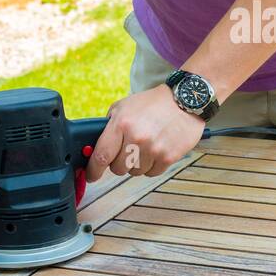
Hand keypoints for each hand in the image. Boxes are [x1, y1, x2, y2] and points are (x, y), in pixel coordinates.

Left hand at [86, 85, 205, 179]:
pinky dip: (152, 165)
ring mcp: (153, 149)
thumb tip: (95, 148)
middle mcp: (136, 138)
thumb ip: (108, 126)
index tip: (91, 175)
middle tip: (127, 150)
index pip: (101, 156)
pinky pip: (152, 173)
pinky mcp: (168, 157)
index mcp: (121, 124)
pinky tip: (157, 149)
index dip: (93, 170)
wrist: (185, 100)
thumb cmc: (152, 103)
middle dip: (119, 163)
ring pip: (135, 172)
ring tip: (146, 146)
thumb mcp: (123, 106)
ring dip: (137, 163)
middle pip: (118, 169)